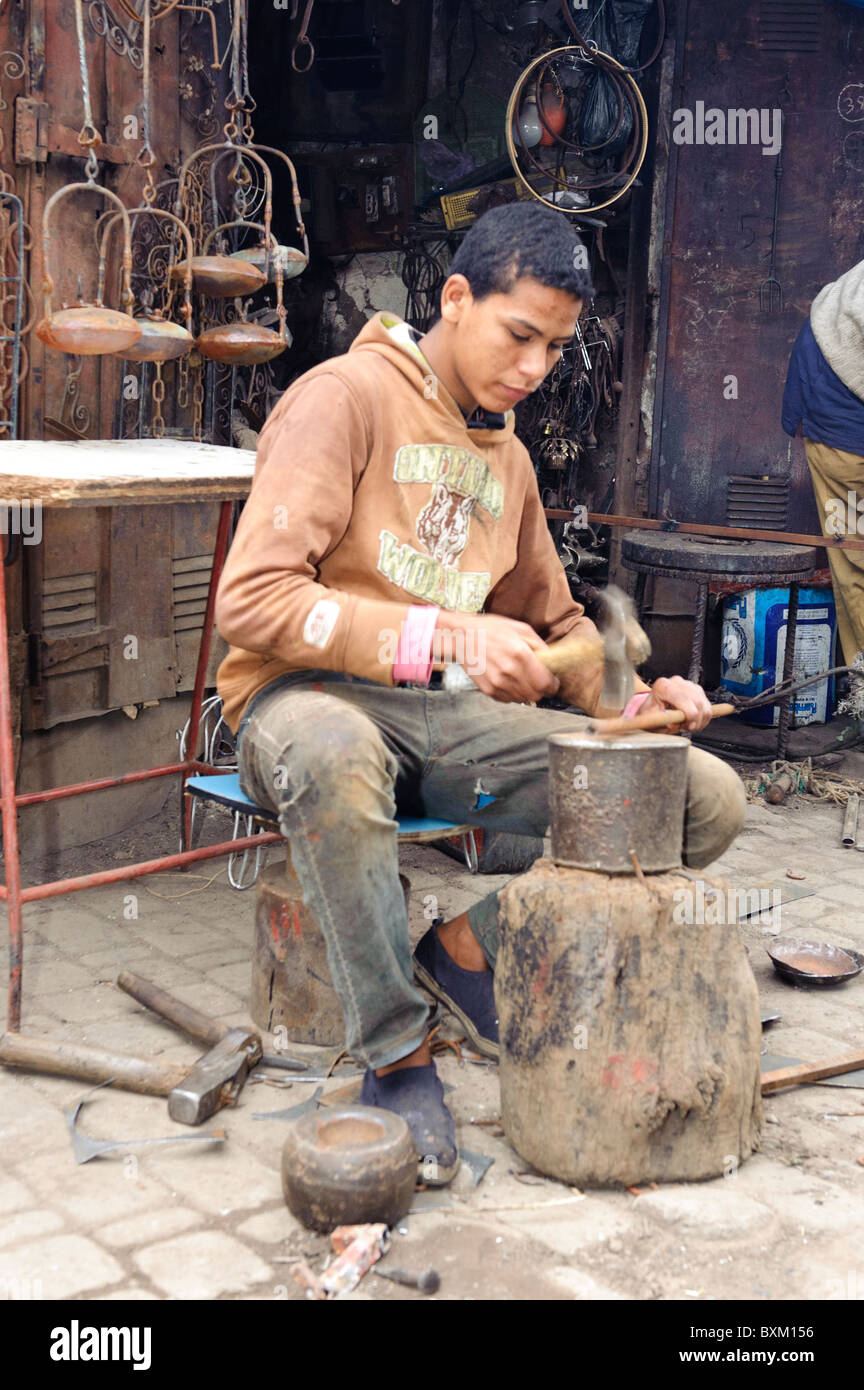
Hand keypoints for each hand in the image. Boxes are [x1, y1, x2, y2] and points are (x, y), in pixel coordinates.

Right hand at [435, 612, 559, 703]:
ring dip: (527, 691)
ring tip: (521, 678)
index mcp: (521, 654)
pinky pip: (509, 700)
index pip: (546, 683)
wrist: (461, 637)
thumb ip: (539, 646)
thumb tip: (551, 661)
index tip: (552, 681)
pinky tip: (508, 679)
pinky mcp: (489, 690)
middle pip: (536, 695)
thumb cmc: (490, 629)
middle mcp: (510, 672)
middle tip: (538, 680)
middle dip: (541, 689)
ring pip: (523, 699)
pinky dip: (513, 693)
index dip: (553, 684)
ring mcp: (498, 684)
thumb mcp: (520, 629)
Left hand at [641, 675, 712, 731]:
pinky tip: (693, 722)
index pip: (684, 699)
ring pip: (704, 705)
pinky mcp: (697, 690)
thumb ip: (661, 721)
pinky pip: (707, 706)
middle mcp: (676, 682)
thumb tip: (673, 723)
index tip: (687, 727)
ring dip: (700, 720)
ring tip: (688, 725)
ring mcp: (688, 684)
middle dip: (696, 720)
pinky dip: (703, 717)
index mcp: (662, 686)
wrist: (652, 709)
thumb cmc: (650, 715)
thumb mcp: (650, 719)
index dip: (690, 716)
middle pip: (697, 702)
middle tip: (687, 728)